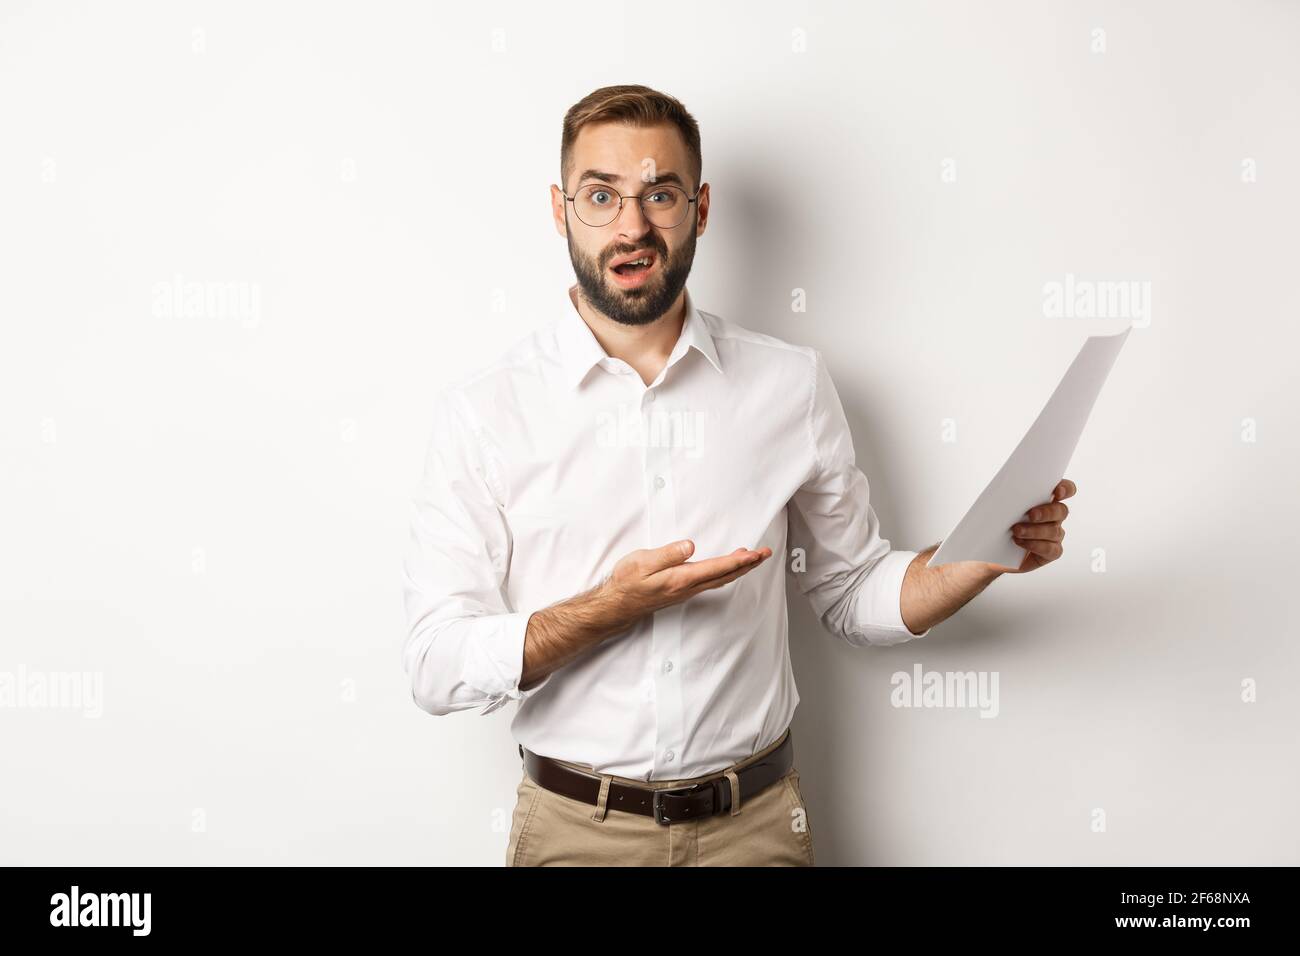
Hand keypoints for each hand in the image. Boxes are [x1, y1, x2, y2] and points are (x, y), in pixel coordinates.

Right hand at [605, 539, 771, 617]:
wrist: (617, 605)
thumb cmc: (627, 582)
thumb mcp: (642, 562)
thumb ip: (667, 554)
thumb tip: (691, 545)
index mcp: (681, 578)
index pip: (717, 568)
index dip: (739, 560)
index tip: (756, 553)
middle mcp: (688, 587)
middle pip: (725, 575)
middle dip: (748, 564)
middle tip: (766, 553)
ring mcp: (687, 591)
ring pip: (720, 579)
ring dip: (739, 568)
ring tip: (753, 558)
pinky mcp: (683, 591)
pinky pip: (712, 582)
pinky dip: (726, 573)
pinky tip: (728, 568)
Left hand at [996, 478, 1076, 573]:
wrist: (994, 551)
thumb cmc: (1000, 524)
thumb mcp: (1002, 509)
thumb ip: (1011, 499)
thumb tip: (1006, 494)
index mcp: (1046, 500)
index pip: (1065, 490)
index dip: (1065, 489)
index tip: (1057, 491)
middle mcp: (1055, 517)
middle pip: (1061, 510)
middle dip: (1046, 512)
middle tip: (1031, 515)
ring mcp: (1055, 535)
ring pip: (1054, 531)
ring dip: (1034, 530)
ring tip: (1016, 531)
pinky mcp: (1051, 552)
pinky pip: (1050, 548)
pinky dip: (1035, 545)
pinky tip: (1020, 542)